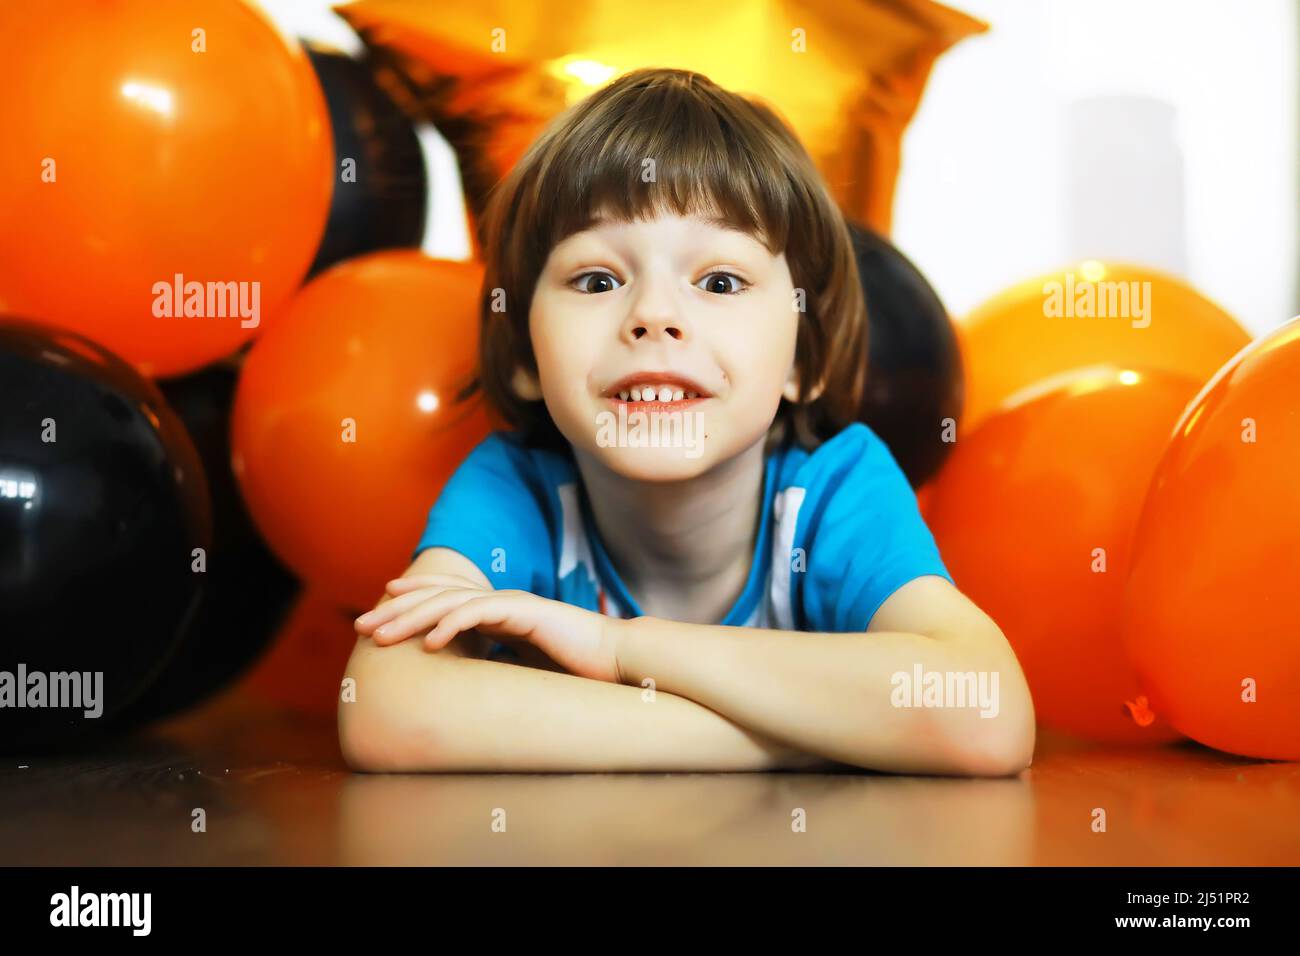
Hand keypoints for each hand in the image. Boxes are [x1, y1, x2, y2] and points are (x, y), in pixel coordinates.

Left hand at [354, 575, 624, 683]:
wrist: (619, 659)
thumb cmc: (578, 668)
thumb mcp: (526, 666)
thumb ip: (500, 663)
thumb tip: (471, 684)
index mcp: (500, 612)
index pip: (448, 599)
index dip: (413, 599)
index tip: (380, 607)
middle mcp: (502, 602)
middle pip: (439, 598)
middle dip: (397, 610)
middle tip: (361, 625)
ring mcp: (514, 604)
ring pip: (452, 603)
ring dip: (413, 618)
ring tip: (382, 635)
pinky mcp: (528, 613)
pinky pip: (482, 613)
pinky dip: (453, 625)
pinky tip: (430, 642)